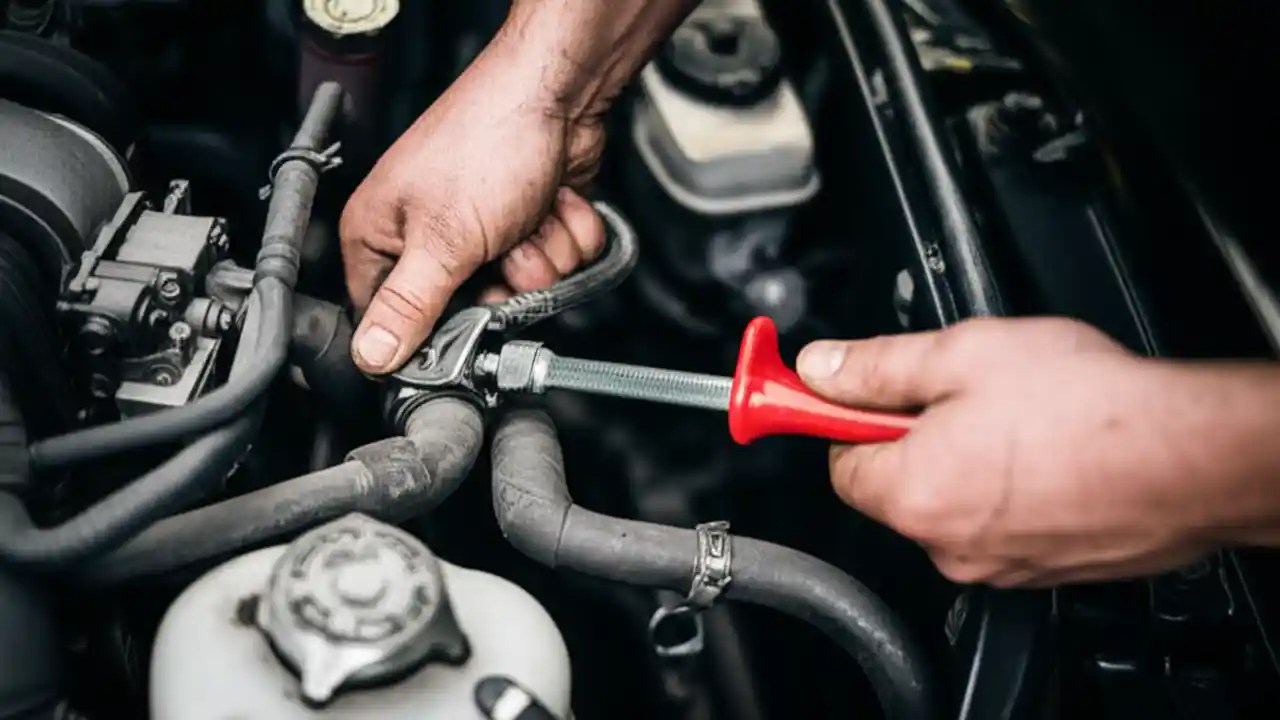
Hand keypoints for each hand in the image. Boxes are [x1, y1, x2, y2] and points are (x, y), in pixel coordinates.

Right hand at [340, 33, 606, 373]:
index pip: (390, 319)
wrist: (558, 91)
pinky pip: (557, 261)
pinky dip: (566, 233)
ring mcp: (482, 228)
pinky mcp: (529, 221)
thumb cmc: (488, 139)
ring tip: (530, 213)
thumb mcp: (443, 239)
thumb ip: (409, 305)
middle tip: (505, 248)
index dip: (431, 333)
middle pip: (468, 310)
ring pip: (522, 287)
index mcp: (380, 236)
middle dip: (504, 284)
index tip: (464, 325)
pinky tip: (552, 201)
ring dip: (542, 255)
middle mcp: (427, 234)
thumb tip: (371, 357)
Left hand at [797, 317, 1279, 587]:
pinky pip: (1003, 525)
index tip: (855, 394)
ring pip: (953, 504)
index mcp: (911, 493)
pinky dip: (1013, 490)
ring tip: (1019, 420)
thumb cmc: (1088, 409)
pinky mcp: (1045, 569)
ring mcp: (999, 565)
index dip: (848, 419)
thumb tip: (822, 368)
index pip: (839, 464)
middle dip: (914, 436)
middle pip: (896, 485)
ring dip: (968, 461)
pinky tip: (1049, 452)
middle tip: (960, 392)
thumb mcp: (961, 355)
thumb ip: (876, 366)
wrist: (1193, 457)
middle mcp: (947, 545)